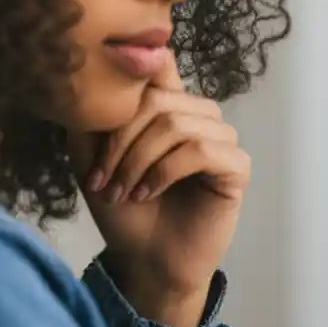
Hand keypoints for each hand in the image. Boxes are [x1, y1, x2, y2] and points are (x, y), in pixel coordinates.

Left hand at [73, 58, 249, 326]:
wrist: (144, 260)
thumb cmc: (121, 211)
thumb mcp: (90, 157)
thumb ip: (93, 116)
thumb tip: (97, 75)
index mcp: (169, 108)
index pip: (160, 65)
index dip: (134, 73)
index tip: (101, 101)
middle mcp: (199, 118)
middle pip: (159, 99)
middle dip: (121, 141)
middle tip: (101, 179)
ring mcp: (221, 141)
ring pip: (178, 124)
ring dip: (140, 159)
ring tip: (123, 190)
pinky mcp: (237, 169)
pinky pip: (202, 151)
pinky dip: (166, 171)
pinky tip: (148, 192)